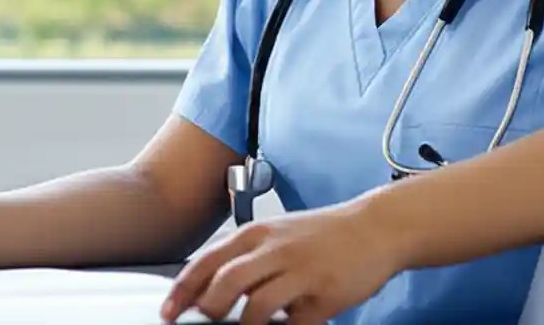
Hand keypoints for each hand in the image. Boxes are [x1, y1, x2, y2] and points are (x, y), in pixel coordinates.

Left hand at [160, 202, 402, 324]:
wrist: (374, 227)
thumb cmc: (318, 236)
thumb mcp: (274, 235)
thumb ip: (243, 258)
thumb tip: (206, 290)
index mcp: (254, 234)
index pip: (207, 261)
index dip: (183, 289)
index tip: (168, 311)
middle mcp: (274, 249)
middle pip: (226, 282)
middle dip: (208, 308)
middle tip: (202, 322)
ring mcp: (301, 271)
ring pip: (257, 305)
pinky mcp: (327, 294)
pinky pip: (297, 323)